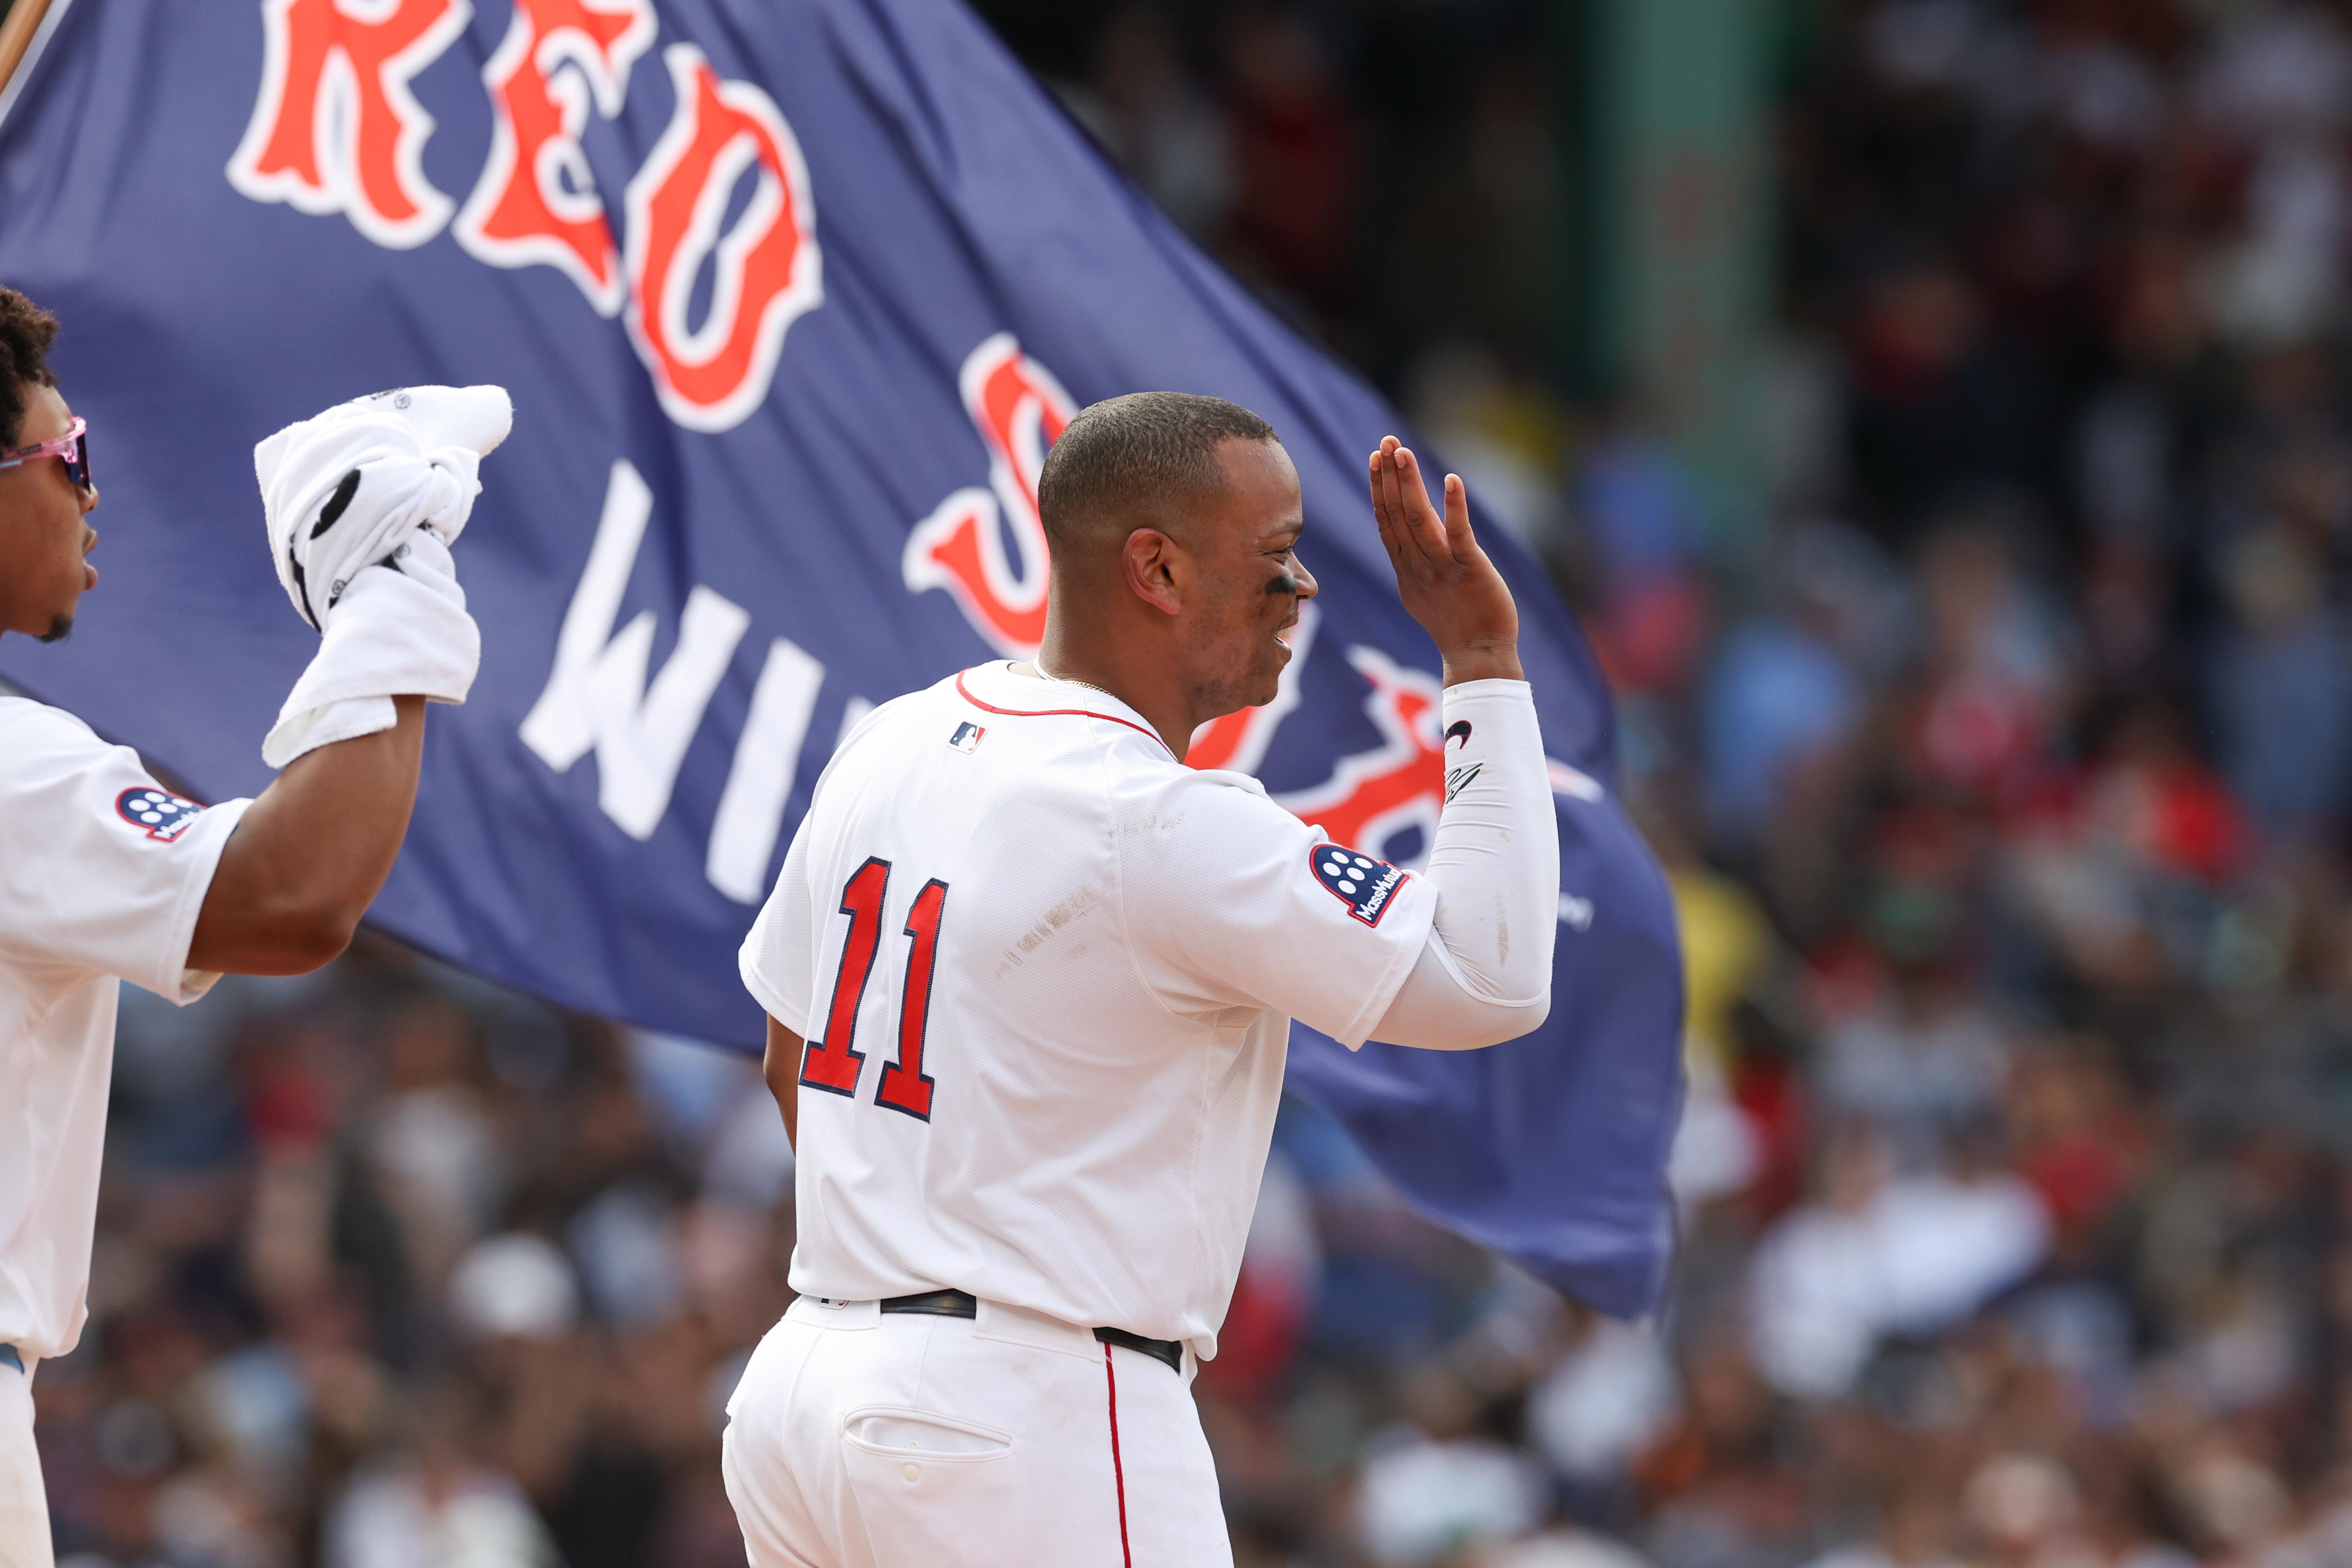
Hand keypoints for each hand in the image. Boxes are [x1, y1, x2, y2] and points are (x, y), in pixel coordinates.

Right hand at [1368, 437, 1522, 684]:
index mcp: (1405, 570)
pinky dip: (1454, 507)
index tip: (1376, 458)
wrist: (1479, 656)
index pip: (1386, 522)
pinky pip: (1459, 535)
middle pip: (1397, 515)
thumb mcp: (1423, 591)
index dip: (1380, 489)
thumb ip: (1412, 562)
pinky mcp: (1470, 571)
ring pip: (1419, 520)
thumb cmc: (1455, 624)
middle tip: (1384, 444)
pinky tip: (1451, 480)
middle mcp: (1417, 567)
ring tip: (1401, 452)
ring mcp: (1442, 569)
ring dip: (1409, 484)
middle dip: (1389, 477)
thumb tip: (1403, 540)